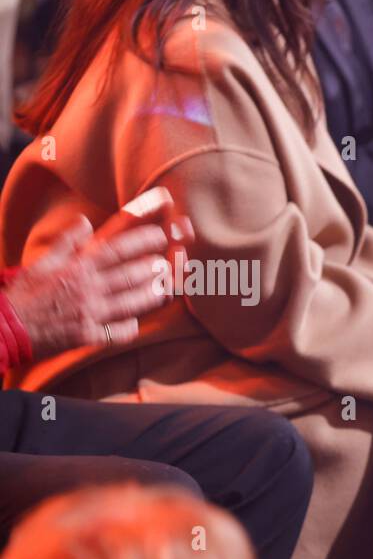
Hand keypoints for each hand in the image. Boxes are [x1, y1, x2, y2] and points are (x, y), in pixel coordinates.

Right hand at [4, 216, 178, 360]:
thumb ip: (67, 242)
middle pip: (131, 275)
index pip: (117, 249)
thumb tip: (86, 222)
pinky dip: (131, 326)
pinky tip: (137, 321)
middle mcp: (88, 289)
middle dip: (155, 267)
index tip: (161, 234)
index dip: (142, 240)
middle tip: (170, 262)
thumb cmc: (25, 293)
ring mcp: (91, 313)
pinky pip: (119, 332)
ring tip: (165, 287)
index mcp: (77, 268)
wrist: (7, 327)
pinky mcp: (89, 336)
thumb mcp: (41, 262)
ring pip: (133, 303)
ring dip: (153, 294)